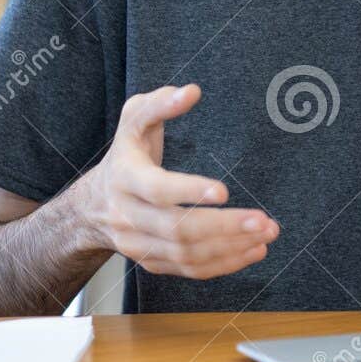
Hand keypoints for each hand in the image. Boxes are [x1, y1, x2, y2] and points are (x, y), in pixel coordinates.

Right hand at [74, 84, 278, 278]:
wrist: (94, 205)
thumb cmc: (126, 154)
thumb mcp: (134, 119)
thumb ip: (160, 102)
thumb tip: (191, 92)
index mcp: (124, 177)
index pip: (156, 189)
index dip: (188, 191)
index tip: (223, 190)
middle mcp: (127, 216)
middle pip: (177, 228)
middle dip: (224, 226)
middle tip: (263, 221)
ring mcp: (138, 244)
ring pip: (186, 254)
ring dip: (231, 248)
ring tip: (266, 235)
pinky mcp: (152, 262)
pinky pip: (190, 269)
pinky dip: (224, 264)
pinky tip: (253, 250)